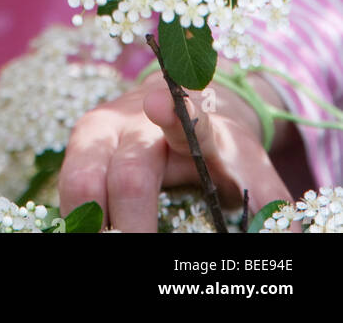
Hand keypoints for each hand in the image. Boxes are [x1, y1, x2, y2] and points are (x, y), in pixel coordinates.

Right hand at [57, 70, 295, 232]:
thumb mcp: (251, 172)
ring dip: (96, 225)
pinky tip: (93, 233)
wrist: (175, 102)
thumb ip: (269, 207)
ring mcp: (105, 128)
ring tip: (108, 243)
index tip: (161, 103)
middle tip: (143, 250)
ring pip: (84, 181)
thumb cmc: (217, 151)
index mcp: (192, 123)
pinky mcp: (81, 142)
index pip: (185, 119)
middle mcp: (141, 120)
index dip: (173, 113)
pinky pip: (69, 189)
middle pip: (131, 178)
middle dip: (135, 228)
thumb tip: (283, 239)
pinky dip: (80, 221)